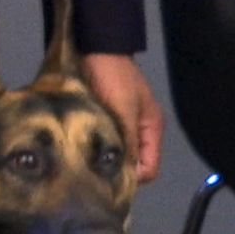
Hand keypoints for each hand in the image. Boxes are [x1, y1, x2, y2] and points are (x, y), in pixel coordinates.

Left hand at [81, 55, 163, 182]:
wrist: (96, 49)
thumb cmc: (113, 77)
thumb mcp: (124, 109)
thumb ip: (129, 141)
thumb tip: (128, 174)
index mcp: (151, 129)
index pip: (149, 169)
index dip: (133, 180)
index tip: (110, 183)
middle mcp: (140, 133)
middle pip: (133, 167)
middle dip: (117, 174)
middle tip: (94, 179)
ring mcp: (123, 129)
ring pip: (118, 158)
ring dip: (105, 164)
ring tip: (86, 169)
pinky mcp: (106, 124)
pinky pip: (105, 147)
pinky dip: (96, 153)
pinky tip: (83, 155)